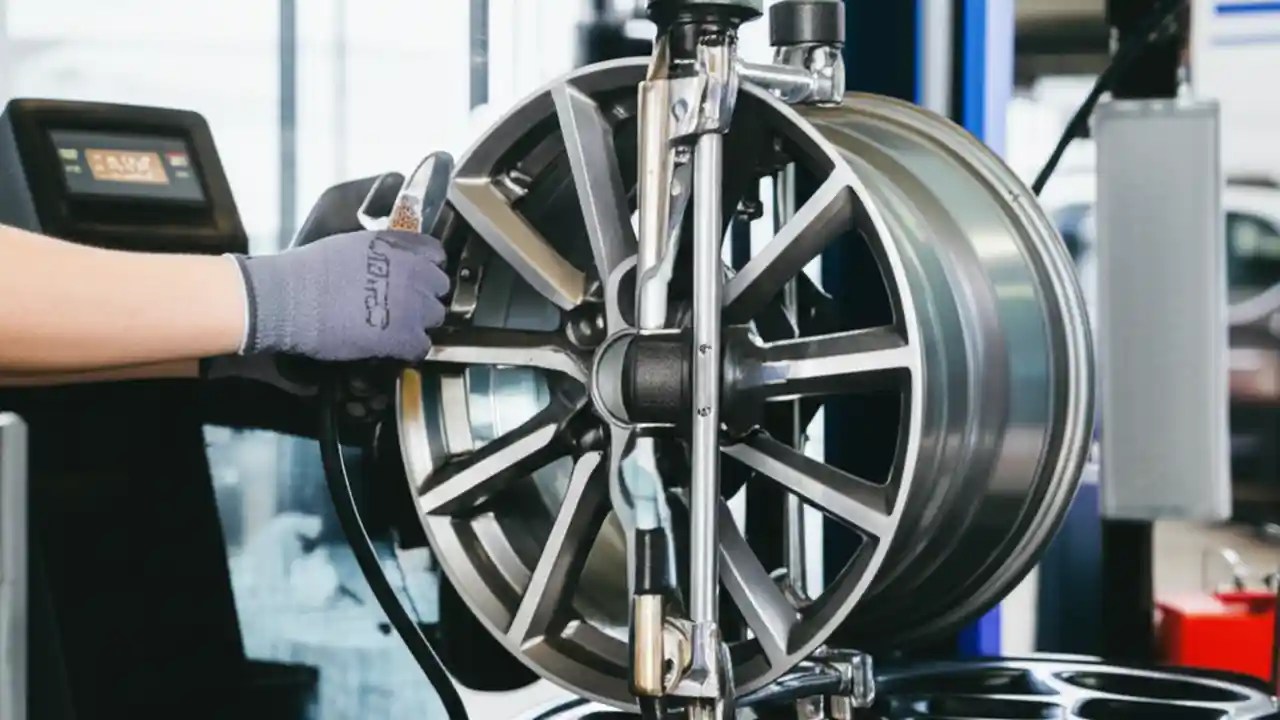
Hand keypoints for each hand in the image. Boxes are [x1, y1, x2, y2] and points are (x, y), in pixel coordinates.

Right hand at [231, 230, 449, 361]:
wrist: (291, 299)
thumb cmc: (309, 271)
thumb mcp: (352, 247)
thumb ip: (381, 253)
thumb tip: (389, 264)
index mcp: (399, 246)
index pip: (436, 255)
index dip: (427, 269)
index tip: (417, 279)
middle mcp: (413, 271)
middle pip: (438, 288)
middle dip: (423, 297)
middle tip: (402, 307)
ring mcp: (412, 304)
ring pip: (434, 317)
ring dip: (418, 323)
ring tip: (394, 328)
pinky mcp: (403, 335)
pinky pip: (422, 346)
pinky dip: (409, 349)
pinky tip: (392, 348)